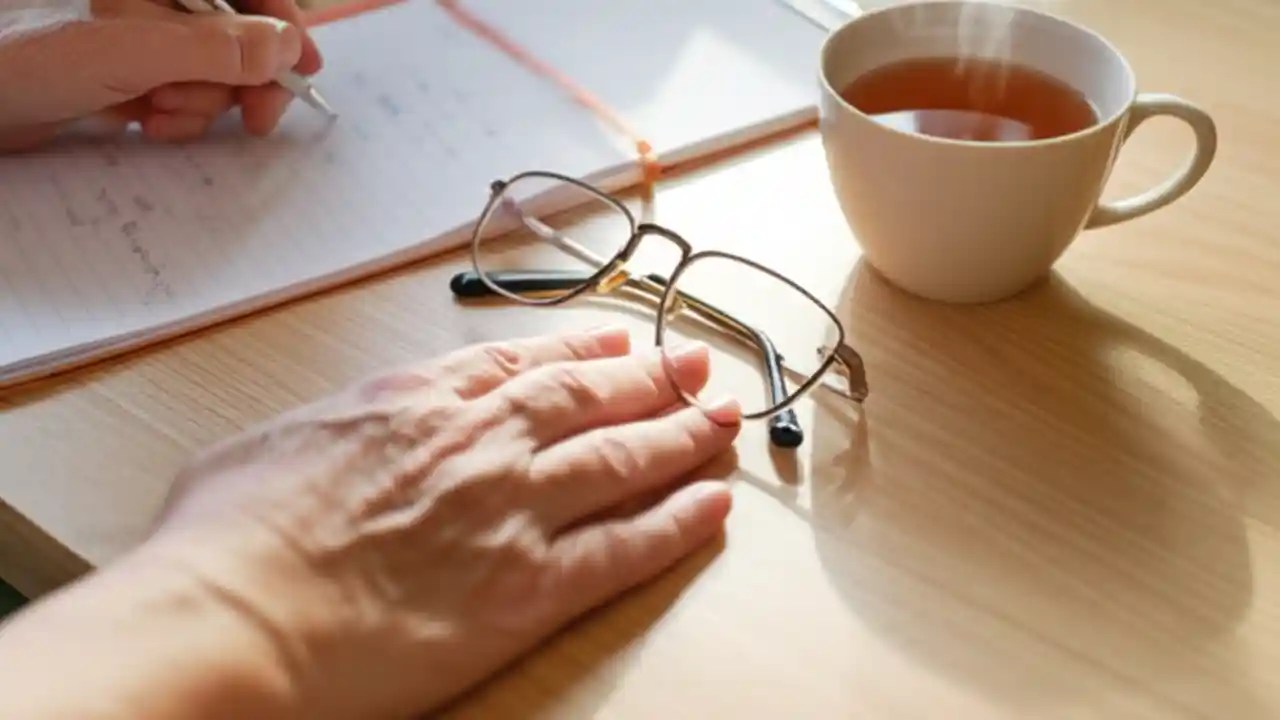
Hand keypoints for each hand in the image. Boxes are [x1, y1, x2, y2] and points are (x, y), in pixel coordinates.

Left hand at [0, 0, 322, 151]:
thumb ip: (212, 48)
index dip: (282, 26)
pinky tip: (143, 124)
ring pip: (211, 73)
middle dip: (237, 82)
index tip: (303, 71)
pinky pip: (180, 95)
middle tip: (248, 120)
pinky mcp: (125, 71)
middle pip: (237, 36)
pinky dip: (174, 117)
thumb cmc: (17, 56)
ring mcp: (138, 33)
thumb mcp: (126, 50)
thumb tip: (284, 47)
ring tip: (156, 115)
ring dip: (198, 106)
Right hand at [146, 326, 739, 717]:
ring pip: (622, 459)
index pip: (519, 364)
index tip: (614, 343)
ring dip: (681, 435)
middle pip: (587, 399)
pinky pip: (625, 548)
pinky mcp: (531, 588)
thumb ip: (328, 428)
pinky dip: (677, 524)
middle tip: (691, 363)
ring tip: (721, 418)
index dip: (579, 351)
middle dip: (649, 379)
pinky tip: (712, 505)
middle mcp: (478, 444)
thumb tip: (335, 433)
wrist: (234, 618)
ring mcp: (512, 511)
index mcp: (413, 403)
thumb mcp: (263, 446)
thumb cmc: (225, 544)